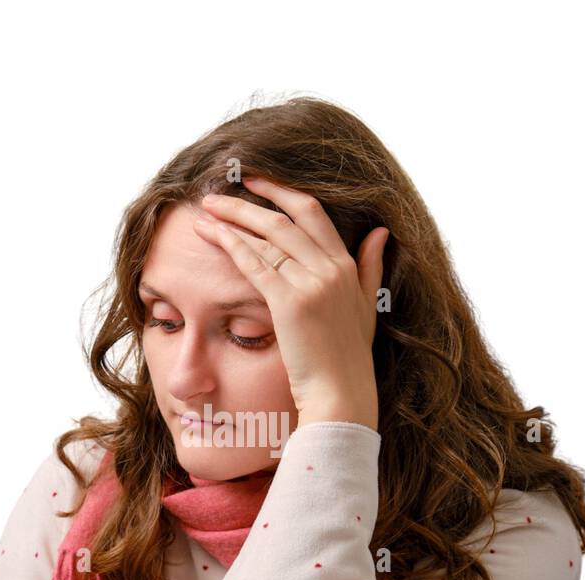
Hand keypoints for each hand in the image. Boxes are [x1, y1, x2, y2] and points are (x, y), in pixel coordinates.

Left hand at [192, 177, 387, 429]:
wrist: (340, 393)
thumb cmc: (348, 357)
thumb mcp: (367, 306)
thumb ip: (371, 266)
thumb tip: (380, 232)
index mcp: (347, 264)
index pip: (312, 212)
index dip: (280, 192)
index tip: (253, 182)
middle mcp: (330, 267)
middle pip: (283, 219)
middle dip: (246, 203)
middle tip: (216, 195)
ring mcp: (311, 283)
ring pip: (265, 237)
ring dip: (230, 221)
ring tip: (204, 213)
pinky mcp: (289, 302)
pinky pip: (255, 264)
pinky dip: (231, 245)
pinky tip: (211, 234)